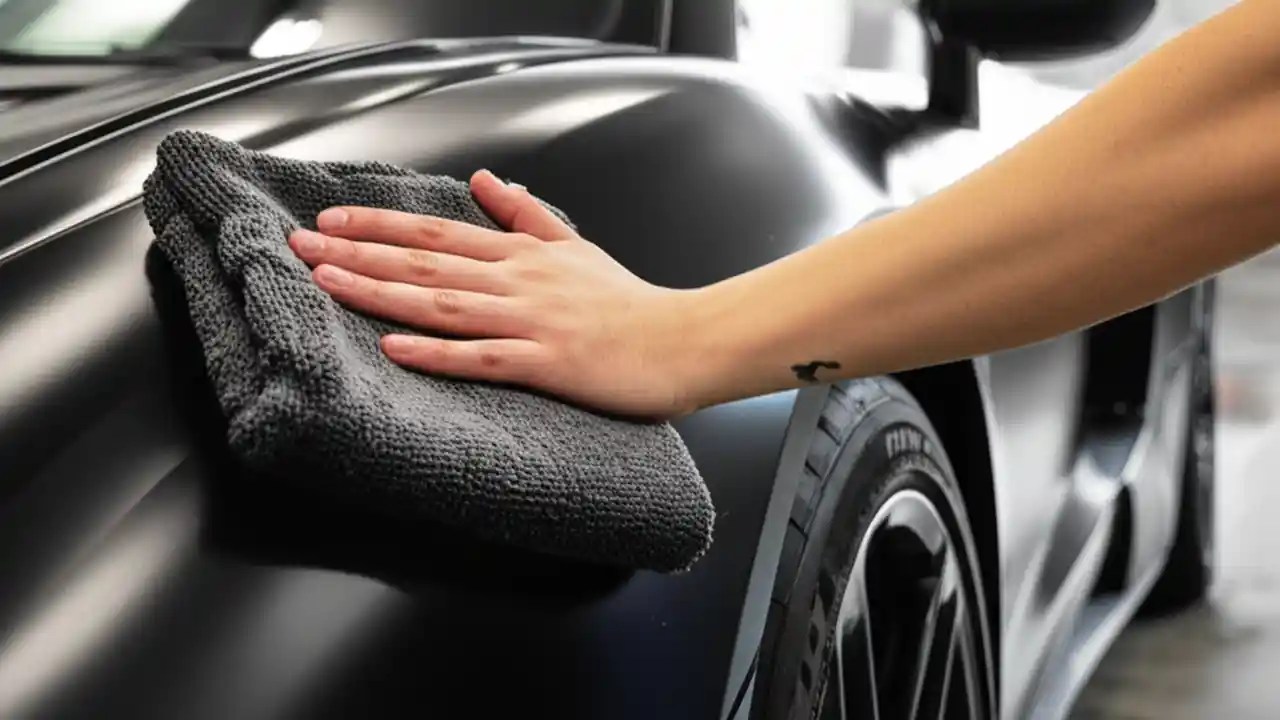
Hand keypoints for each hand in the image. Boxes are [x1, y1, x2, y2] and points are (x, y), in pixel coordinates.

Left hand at [287, 170, 705, 418]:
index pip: (438, 231)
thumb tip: (486, 181)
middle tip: (303, 246)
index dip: (380, 224)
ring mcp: (531, 321)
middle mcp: (518, 281)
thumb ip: (526, 215)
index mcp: (522, 255)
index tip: (331, 219)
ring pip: (442, 302)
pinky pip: (482, 357)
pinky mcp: (547, 363)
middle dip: (359, 252)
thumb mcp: (575, 247)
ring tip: (329, 282)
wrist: (683, 341)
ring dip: (381, 291)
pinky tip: (393, 345)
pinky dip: (435, 351)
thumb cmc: (629, 302)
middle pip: (426, 260)